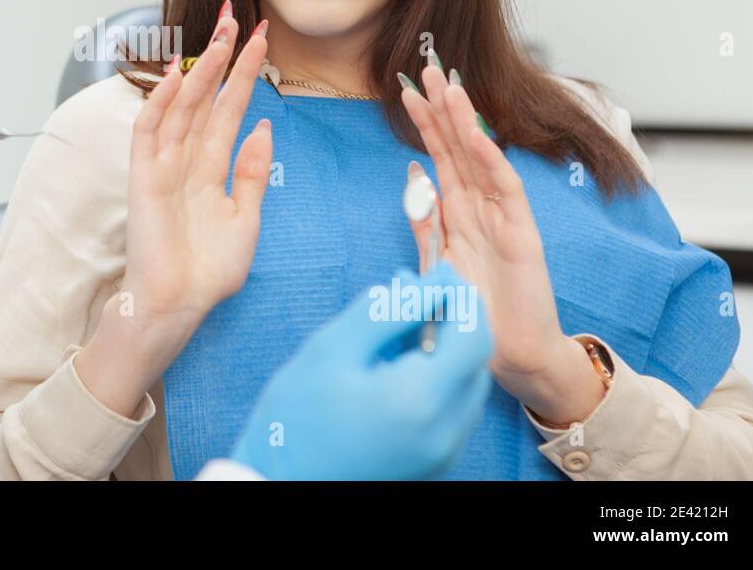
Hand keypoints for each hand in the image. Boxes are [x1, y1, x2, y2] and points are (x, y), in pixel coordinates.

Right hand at [75, 4, 273, 416]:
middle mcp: (187, 158)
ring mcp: (164, 165)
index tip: (262, 38)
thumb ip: (252, 173)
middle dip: (224, 58)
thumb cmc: (209, 271)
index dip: (246, 73)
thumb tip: (264, 128)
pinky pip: (150, 132)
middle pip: (206, 97)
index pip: (230, 108)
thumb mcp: (247, 218)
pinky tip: (175, 74)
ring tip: (220, 35)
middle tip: (240, 18)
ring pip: (182, 105)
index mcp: (212, 167)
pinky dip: (160, 102)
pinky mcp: (143, 177)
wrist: (180, 305)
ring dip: (199, 70)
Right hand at [232, 261, 493, 479]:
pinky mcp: (433, 464)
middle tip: (415, 289)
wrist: (278, 482)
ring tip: (402, 322)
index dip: (460, 297)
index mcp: (420, 400)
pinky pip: (451, 411)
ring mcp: (442, 453)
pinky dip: (437, 378)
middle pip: (474, 362)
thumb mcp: (330, 350)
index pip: (472, 337)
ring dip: (445, 348)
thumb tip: (423, 287)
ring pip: (465, 386)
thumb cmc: (294, 419)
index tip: (438, 270)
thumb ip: (382, 313)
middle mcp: (444, 432)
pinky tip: (400, 362)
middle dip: (452, 319)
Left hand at [399, 59, 603, 424]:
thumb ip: (424, 222)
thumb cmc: (475, 313)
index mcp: (459, 213)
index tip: (406, 91)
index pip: (439, 157)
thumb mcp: (435, 263)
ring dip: (464, 121)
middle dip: (442, 108)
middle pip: (459, 148)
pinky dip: (489, 159)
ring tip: (448, 85)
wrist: (511, 357)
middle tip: (426, 68)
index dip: (425, 124)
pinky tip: (473, 133)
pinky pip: (504, 189)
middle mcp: (481, 208)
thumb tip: (412, 176)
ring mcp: (503, 218)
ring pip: (481, 158)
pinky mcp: (522, 235)